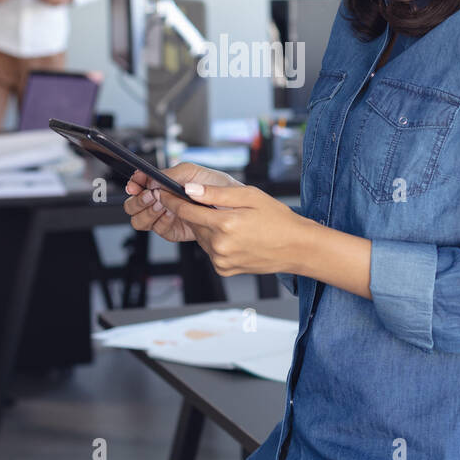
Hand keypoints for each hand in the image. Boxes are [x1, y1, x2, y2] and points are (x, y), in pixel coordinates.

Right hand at [123, 163, 241, 244]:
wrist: (235, 206)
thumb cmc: (217, 185)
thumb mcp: (194, 172)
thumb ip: (172, 173)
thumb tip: (153, 181)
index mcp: (163, 182)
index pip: (139, 183)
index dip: (134, 183)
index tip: (136, 184)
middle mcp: (160, 199)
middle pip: (133, 204)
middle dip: (139, 200)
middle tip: (152, 196)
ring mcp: (164, 215)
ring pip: (140, 220)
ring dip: (149, 211)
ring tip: (165, 205)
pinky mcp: (172, 230)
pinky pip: (157, 229)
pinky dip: (162, 222)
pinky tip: (173, 215)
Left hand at [136, 169, 310, 276]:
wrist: (297, 247)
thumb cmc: (278, 219)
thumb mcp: (250, 196)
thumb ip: (217, 194)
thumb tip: (190, 190)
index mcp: (225, 224)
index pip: (187, 211)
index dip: (173, 200)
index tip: (163, 193)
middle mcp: (220, 245)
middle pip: (193, 225)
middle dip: (197, 214)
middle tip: (216, 207)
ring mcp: (221, 260)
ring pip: (201, 238)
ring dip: (208, 228)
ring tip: (231, 223)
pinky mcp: (224, 270)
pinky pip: (211, 251)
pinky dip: (216, 242)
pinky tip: (234, 237)